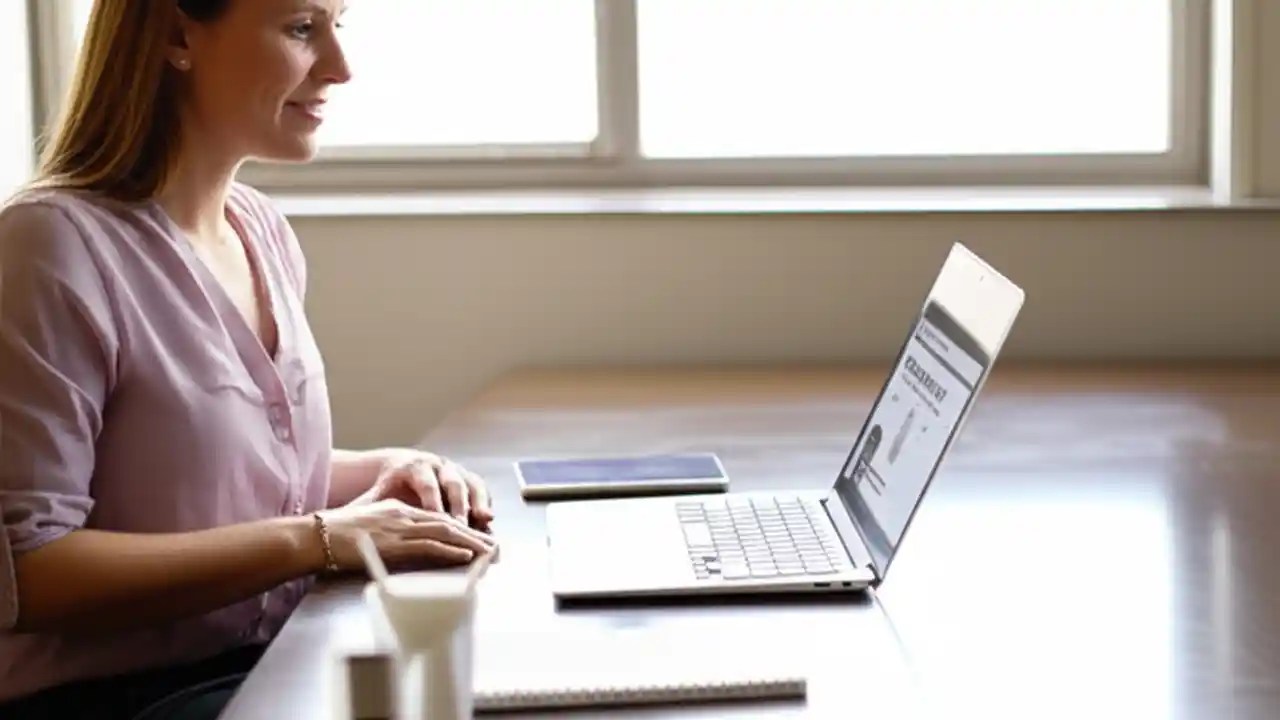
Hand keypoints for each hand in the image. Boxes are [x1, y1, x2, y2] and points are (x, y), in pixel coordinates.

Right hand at [318, 499, 495, 570]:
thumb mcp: (368, 528)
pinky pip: (429, 545)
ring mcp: (398, 527)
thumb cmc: (334, 536)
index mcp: (398, 510)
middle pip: (447, 521)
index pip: (437, 516)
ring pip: (444, 531)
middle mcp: (402, 514)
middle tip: (494, 545)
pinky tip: (466, 555)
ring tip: (489, 552)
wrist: (313, 536)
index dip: (461, 526)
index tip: (479, 536)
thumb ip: (389, 533)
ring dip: (470, 542)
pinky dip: (450, 550)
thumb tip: (406, 548)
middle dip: (474, 534)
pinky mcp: (393, 543)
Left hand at [354, 449, 494, 530]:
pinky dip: (485, 501)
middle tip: (463, 526)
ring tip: (485, 520)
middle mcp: (437, 464)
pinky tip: (488, 518)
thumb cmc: (386, 488)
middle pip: (453, 482)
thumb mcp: (375, 496)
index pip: (426, 484)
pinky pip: (480, 487)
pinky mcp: (466, 477)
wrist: (400, 469)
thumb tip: (351, 525)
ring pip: (470, 482)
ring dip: (478, 502)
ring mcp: (454, 469)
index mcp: (413, 466)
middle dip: (460, 505)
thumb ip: (369, 508)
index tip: (437, 519)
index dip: (433, 502)